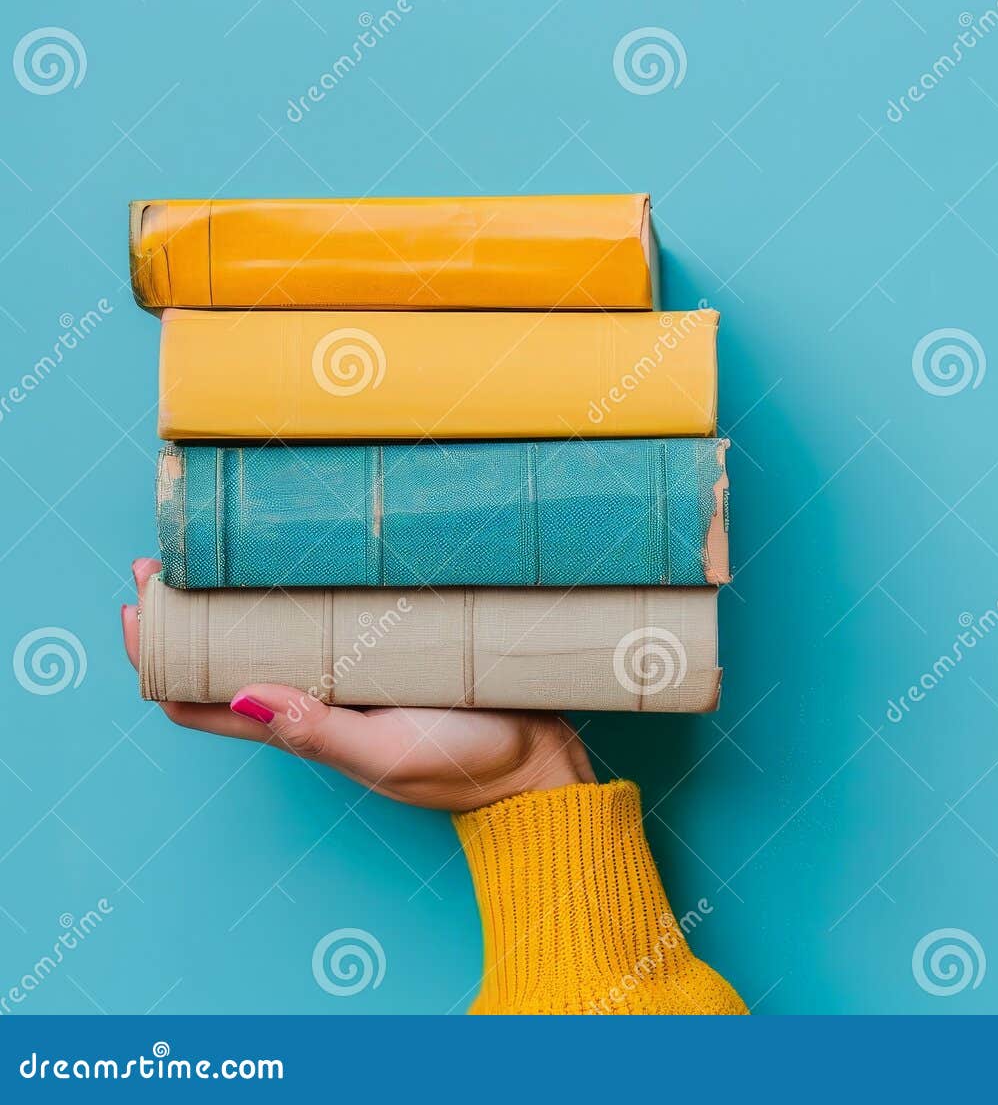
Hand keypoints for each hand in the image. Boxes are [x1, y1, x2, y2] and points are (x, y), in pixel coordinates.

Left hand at [121, 558, 595, 809]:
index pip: (199, 702)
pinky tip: (305, 558)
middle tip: (165, 558)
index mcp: (302, 729)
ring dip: (237, 597)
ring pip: (273, 635)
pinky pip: (331, 622)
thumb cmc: (467, 766)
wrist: (541, 762)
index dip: (158, 660)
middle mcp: (317, 700)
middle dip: (186, 613)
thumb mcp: (389, 754)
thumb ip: (318, 733)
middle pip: (226, 658)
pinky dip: (301, 593)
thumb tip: (240, 693)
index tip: (139, 607)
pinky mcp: (392, 653)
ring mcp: (354, 677)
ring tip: (217, 547)